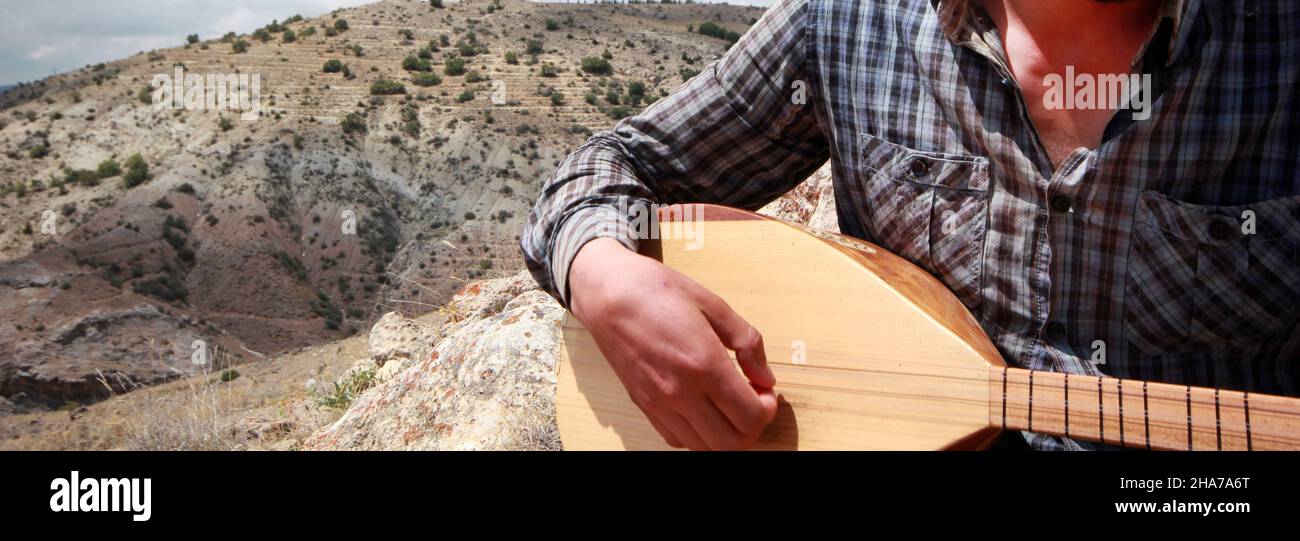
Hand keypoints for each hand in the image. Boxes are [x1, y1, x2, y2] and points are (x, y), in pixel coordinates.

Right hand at [568, 238, 778, 449]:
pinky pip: (677, 440)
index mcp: (703, 364)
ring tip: (726, 405)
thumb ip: (747, 343)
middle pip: (732, 443)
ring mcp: (659, 403)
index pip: (751, 416)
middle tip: (752, 402)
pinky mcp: (644, 405)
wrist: (608, 294)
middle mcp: (680, 391)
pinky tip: (701, 408)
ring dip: (725, 434)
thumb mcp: (713, 305)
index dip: (768, 409)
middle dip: (752, 427)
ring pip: (704, 448)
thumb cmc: (657, 291)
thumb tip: (766, 376)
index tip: (765, 390)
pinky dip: (697, 434)